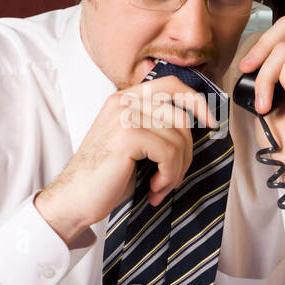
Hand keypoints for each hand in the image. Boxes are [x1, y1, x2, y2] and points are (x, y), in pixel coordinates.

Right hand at [34, 75, 219, 246]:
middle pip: (181, 116)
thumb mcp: (134, 145)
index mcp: (125, 100)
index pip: (172, 85)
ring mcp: (124, 116)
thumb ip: (156, 128)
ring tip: (159, 185)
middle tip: (171, 177)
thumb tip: (195, 129)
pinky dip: (169, 175)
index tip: (211, 122)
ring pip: (178, 138)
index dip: (197, 101)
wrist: (74, 199)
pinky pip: (169, 152)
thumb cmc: (104, 178)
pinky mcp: (127, 135)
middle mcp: (124, 102)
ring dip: (176, 169)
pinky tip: (154, 187)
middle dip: (186, 152)